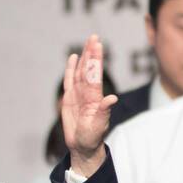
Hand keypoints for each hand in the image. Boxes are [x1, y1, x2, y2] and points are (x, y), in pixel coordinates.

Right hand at [61, 34, 116, 175]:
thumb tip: (113, 98)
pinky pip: (69, 80)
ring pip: (80, 72)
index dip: (96, 60)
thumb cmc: (92, 138)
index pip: (95, 75)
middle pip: (89, 69)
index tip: (99, 45)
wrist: (83, 146)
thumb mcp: (99, 126)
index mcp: (95, 98)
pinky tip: (73, 57)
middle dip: (92, 53)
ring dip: (84, 57)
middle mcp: (88, 93)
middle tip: (94, 37)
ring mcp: (78, 95)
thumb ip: (104, 111)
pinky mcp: (69, 98)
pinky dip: (71, 69)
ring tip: (88, 42)